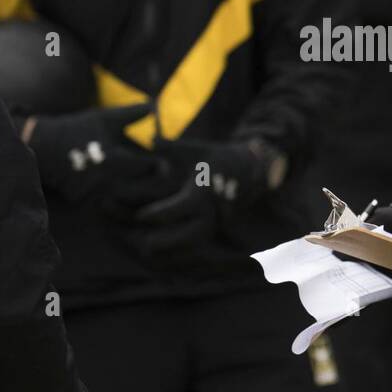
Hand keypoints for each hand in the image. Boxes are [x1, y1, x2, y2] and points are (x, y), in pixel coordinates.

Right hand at [26, 104, 169, 207]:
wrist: (45, 147)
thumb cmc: (79, 130)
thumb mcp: (105, 118)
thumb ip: (131, 114)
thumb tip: (154, 105)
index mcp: (114, 157)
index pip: (149, 167)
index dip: (162, 166)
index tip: (169, 164)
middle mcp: (106, 179)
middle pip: (144, 190)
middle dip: (157, 187)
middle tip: (168, 183)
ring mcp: (95, 194)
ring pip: (129, 203)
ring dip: (143, 199)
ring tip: (154, 194)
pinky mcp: (86, 203)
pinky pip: (111, 211)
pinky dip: (123, 208)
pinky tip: (132, 204)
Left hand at [124, 139, 284, 261]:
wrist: (252, 167)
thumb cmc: (217, 156)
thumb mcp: (194, 150)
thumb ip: (170, 147)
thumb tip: (151, 138)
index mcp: (202, 192)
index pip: (177, 209)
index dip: (156, 214)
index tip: (139, 216)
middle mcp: (212, 210)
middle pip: (190, 234)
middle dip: (167, 241)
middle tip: (145, 244)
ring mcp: (219, 220)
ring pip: (197, 241)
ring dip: (176, 249)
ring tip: (153, 252)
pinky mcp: (222, 225)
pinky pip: (203, 241)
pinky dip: (186, 249)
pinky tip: (169, 253)